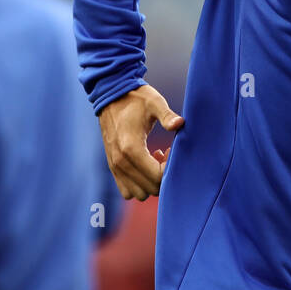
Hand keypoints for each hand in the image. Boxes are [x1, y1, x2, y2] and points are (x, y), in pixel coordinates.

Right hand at [99, 85, 183, 199]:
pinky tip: (145, 164)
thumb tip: (180, 124)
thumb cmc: (135, 99)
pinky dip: (138, 184)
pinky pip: (126, 190)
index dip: (170, 169)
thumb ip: (167, 115)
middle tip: (166, 155)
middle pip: (150, 189)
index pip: (156, 177)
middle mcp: (121, 162)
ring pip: (138, 194)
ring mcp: (115, 166)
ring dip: (150, 182)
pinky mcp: (112, 166)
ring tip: (155, 161)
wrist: (110, 95)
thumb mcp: (154, 102)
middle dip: (162, 177)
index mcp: (131, 148)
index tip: (170, 151)